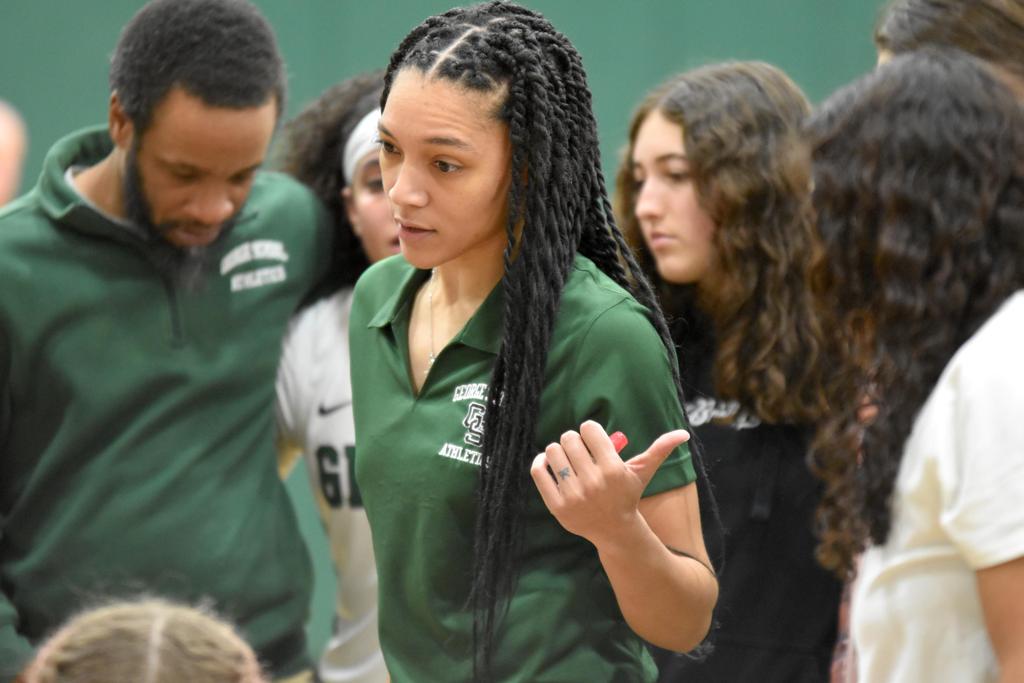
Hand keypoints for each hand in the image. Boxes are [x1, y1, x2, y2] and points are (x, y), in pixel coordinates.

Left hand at [530, 420, 689, 545]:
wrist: (613, 530)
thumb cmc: (627, 494)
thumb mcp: (642, 472)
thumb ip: (660, 450)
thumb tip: (683, 433)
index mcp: (613, 470)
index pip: (589, 429)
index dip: (591, 430)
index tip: (594, 439)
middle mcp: (592, 482)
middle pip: (569, 438)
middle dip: (575, 440)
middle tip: (581, 451)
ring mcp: (573, 495)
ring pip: (553, 451)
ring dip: (559, 451)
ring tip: (569, 459)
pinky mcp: (556, 505)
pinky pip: (539, 471)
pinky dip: (541, 462)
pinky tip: (550, 462)